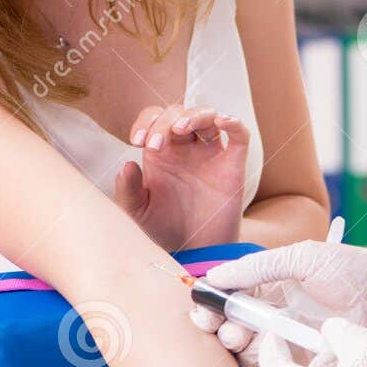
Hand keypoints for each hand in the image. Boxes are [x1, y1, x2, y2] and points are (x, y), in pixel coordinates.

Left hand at [113, 104, 249, 250]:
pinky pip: (239, 135)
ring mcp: (210, 154)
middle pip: (178, 114)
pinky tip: (222, 121)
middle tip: (154, 146)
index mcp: (161, 152)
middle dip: (164, 123)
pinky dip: (234, 122)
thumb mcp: (137, 213)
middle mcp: (185, 148)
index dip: (145, 122)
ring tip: (179, 129)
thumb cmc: (165, 230)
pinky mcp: (233, 165)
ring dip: (193, 116)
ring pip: (207, 116)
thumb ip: (128, 191)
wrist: (194, 252)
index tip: (137, 141)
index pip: (154, 119)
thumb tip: (127, 165)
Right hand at [192, 241, 366, 366]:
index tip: (200, 308)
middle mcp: (284, 311)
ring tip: (239, 337)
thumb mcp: (305, 259)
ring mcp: (296, 339)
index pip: (236, 293)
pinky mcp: (309, 365)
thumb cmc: (358, 275)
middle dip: (221, 325)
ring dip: (238, 343)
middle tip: (218, 327)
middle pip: (238, 323)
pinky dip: (262, 362)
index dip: (215, 302)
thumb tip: (216, 276)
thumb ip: (259, 266)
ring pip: (252, 347)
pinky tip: (261, 353)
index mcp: (279, 282)